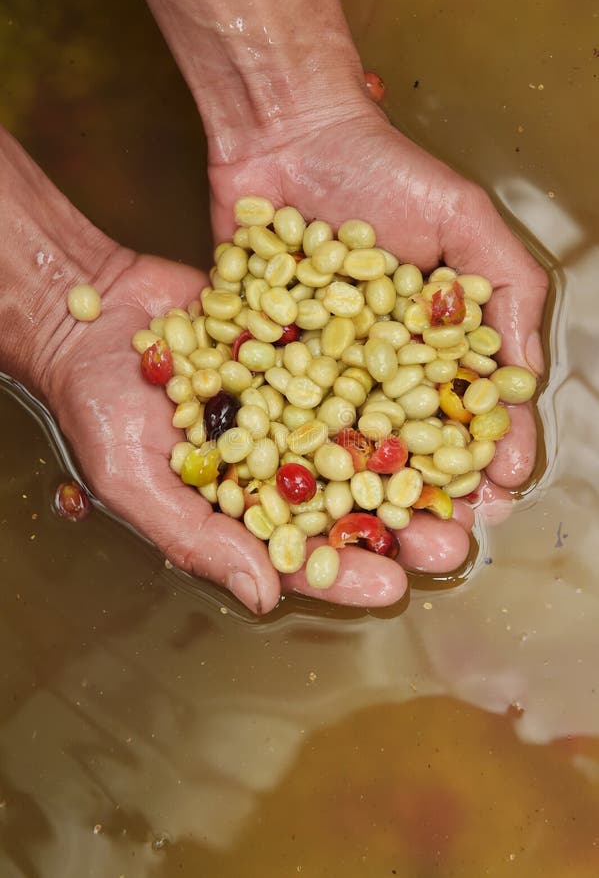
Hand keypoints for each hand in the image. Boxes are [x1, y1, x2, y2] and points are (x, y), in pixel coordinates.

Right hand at [43, 251, 420, 613]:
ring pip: (360, 439)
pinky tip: (433, 389)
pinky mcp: (298, 351)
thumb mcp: (135, 481)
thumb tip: (262, 598)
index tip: (393, 585)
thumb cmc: (96, 404)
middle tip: (451, 540)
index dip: (346, 572)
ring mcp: (290, 405)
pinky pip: (348, 370)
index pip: (299, 553)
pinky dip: (389, 382)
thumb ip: (197, 539)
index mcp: (239, 505)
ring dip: (410, 458)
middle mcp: (273, 459)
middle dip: (398, 521)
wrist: (89, 310)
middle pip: (345, 499)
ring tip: (463, 476)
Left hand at [206, 100, 547, 596]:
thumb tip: (526, 391)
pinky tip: (293, 500)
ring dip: (357, 502)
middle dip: (423, 501)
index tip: (493, 497)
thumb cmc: (386, 172)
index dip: (479, 459)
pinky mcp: (260, 366)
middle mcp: (373, 372)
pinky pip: (271, 420)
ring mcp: (315, 374)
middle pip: (400, 451)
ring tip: (373, 544)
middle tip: (436, 547)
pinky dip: (281, 460)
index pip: (460, 418)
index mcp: (427, 350)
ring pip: (338, 451)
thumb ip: (506, 297)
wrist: (287, 137)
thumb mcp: (467, 224)